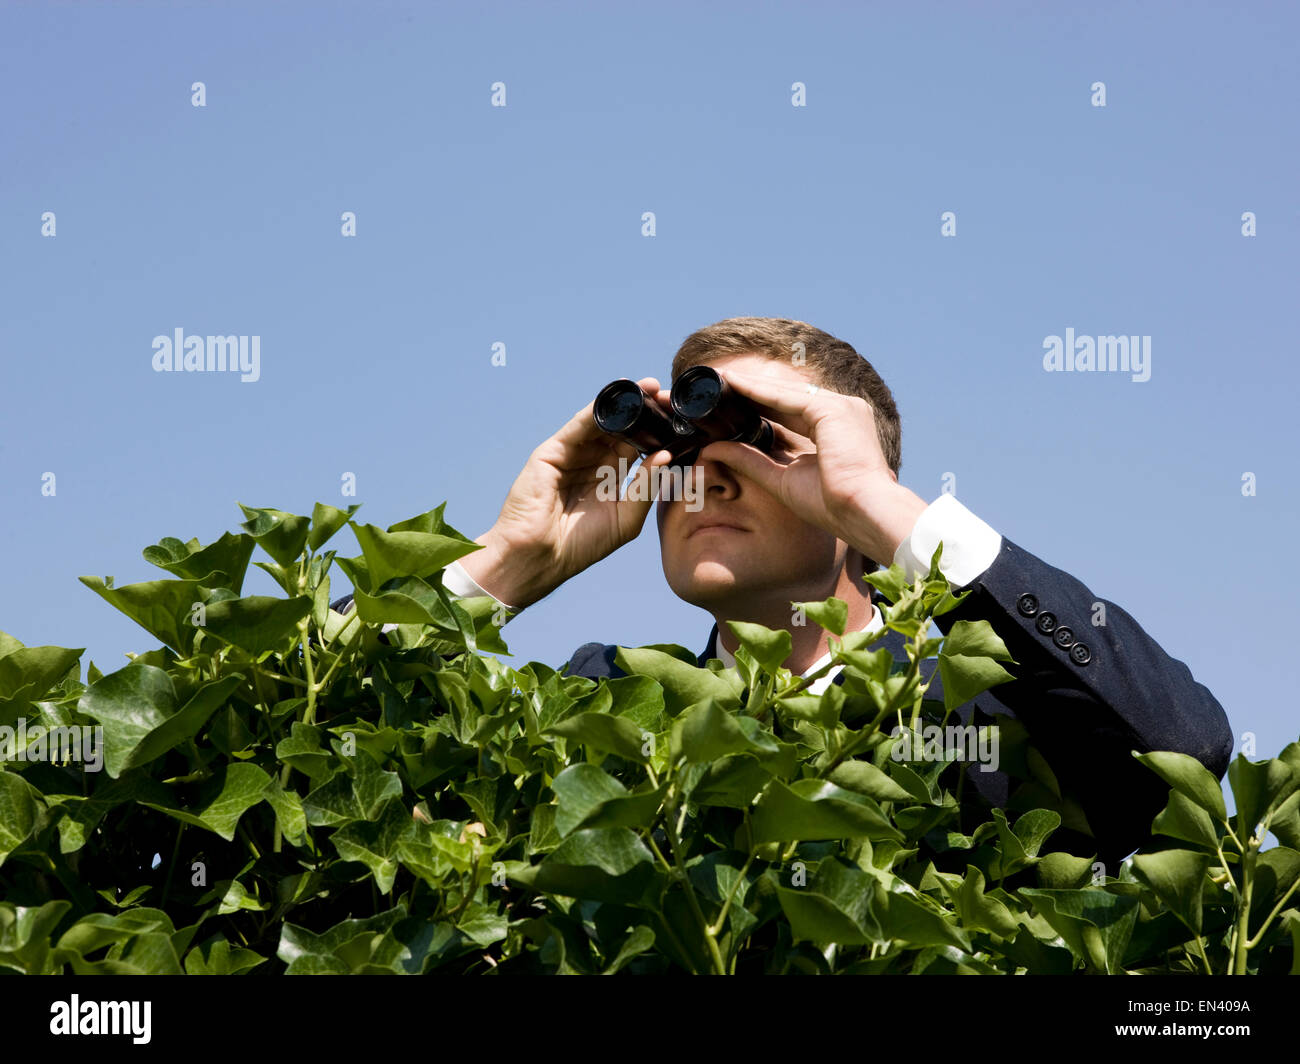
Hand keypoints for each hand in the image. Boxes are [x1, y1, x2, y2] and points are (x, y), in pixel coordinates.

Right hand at [461, 378, 675, 607]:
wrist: (540, 556)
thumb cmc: (581, 545)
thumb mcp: (625, 517)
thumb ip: (645, 487)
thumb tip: (665, 455)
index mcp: (610, 478)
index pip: (637, 447)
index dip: (657, 432)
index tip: (680, 418)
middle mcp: (592, 462)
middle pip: (622, 429)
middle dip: (644, 412)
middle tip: (667, 394)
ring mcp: (573, 454)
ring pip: (602, 422)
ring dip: (625, 405)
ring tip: (649, 388)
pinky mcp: (553, 451)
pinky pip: (579, 426)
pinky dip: (598, 409)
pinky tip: (617, 397)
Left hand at [692, 367, 927, 567]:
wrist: (862, 512)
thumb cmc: (833, 505)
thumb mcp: (782, 479)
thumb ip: (751, 461)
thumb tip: (714, 450)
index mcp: (837, 430)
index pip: (791, 412)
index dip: (759, 406)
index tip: (730, 404)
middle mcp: (842, 412)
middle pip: (787, 398)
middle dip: (752, 391)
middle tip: (719, 385)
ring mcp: (841, 407)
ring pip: (785, 393)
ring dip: (751, 386)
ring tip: (721, 380)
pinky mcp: (833, 409)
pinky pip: (787, 397)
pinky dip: (758, 391)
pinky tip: (735, 385)